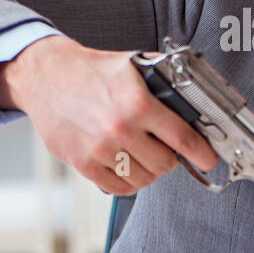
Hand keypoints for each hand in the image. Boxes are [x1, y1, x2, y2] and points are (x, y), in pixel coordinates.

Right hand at [0, 34, 219, 194]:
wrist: (46, 76)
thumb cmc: (89, 71)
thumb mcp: (131, 65)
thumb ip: (162, 80)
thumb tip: (193, 94)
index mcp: (137, 103)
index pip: (182, 139)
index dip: (202, 153)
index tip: (208, 159)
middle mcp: (120, 129)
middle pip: (165, 164)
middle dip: (171, 159)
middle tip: (166, 150)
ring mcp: (100, 150)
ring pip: (143, 179)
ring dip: (149, 170)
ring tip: (144, 155)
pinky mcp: (83, 164)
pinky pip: (118, 187)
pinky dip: (128, 181)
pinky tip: (127, 166)